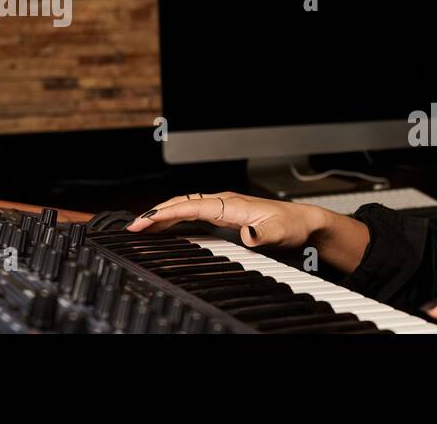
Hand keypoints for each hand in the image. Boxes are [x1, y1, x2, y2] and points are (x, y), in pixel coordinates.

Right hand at [126, 192, 325, 248]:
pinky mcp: (225, 214)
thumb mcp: (279, 232)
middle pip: (182, 203)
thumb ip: (263, 234)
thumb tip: (248, 234)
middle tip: (132, 226)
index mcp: (230, 204)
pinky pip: (193, 213)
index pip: (190, 207)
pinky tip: (166, 226)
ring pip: (185, 207)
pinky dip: (176, 218)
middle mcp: (224, 202)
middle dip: (155, 213)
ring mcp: (223, 207)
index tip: (143, 221)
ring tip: (141, 227)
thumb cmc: (292, 225)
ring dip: (163, 215)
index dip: (165, 213)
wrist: (304, 223)